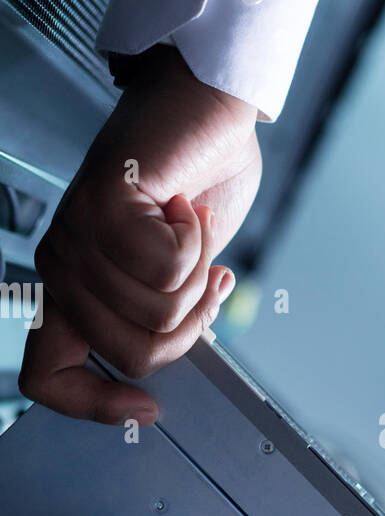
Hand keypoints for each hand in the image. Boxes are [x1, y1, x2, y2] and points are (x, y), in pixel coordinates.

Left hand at [19, 46, 260, 423]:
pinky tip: (187, 204)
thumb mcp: (177, 275)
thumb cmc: (196, 183)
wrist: (204, 107)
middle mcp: (60, 265)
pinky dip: (200, 243)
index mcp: (70, 287)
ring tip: (192, 225)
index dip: (97, 406)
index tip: (151, 408)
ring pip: (160, 315)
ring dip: (201, 274)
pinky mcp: (102, 209)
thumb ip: (156, 319)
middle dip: (192, 325)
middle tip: (206, 273)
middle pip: (136, 356)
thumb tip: (156, 375)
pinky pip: (170, 273)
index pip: (47, 378)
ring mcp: (75, 237)